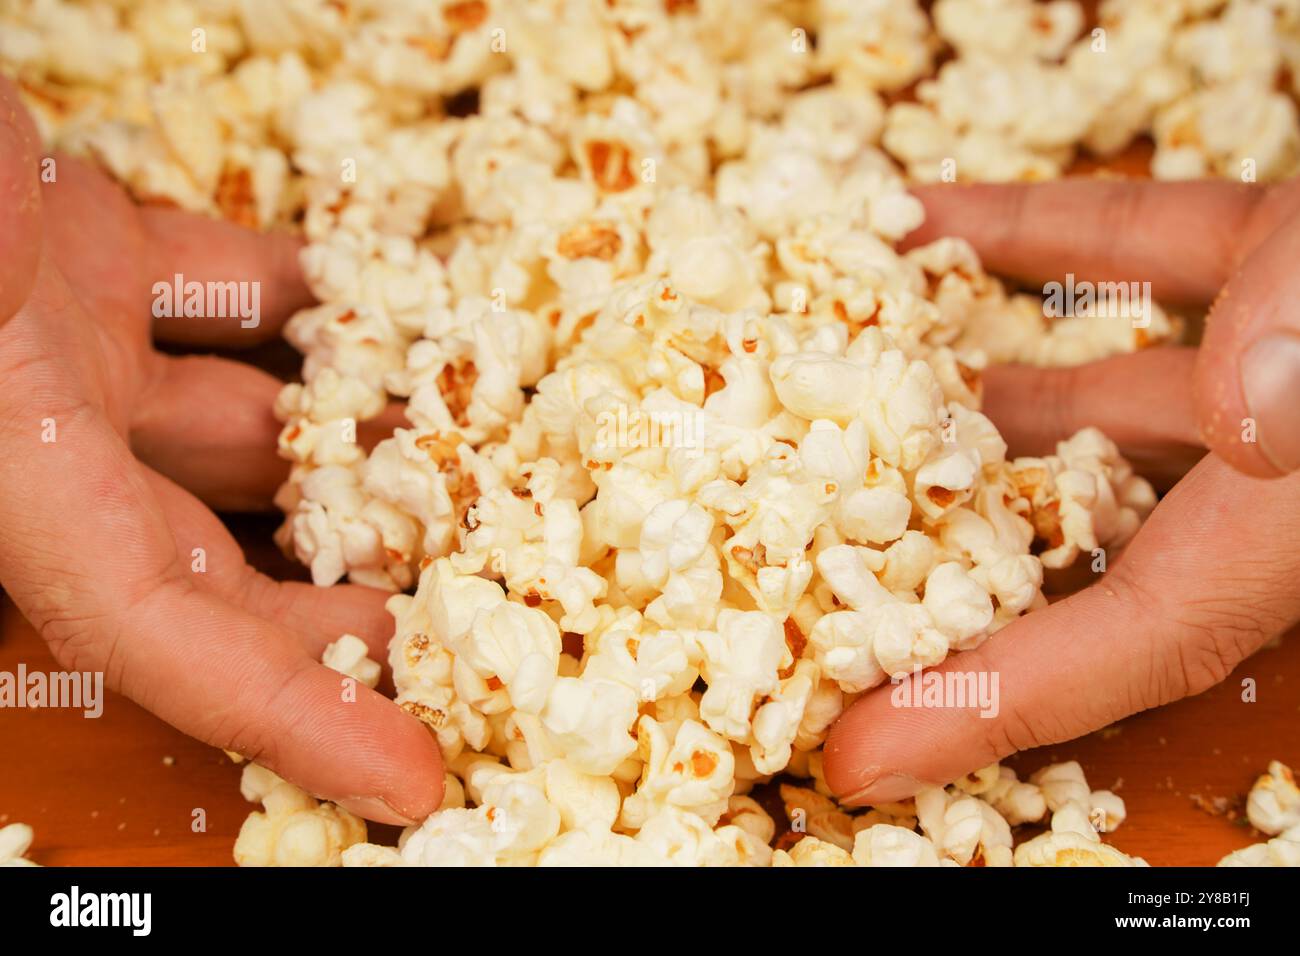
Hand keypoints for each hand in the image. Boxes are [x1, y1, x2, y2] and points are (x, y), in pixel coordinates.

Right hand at [0, 79, 442, 823]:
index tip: (409, 784)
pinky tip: (377, 319)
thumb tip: (204, 638)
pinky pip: (217, 291)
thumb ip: (57, 490)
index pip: (163, 638)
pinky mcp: (74, 239)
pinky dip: (296, 310)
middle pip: (212, 555)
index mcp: (0, 473)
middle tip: (463, 631)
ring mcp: (56, 332)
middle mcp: (29, 425)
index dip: (290, 720)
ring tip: (460, 468)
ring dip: (340, 447)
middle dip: (336, 599)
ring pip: (232, 420)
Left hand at [824, 177, 1299, 805]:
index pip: (1121, 648)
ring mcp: (1282, 360)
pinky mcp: (1284, 261)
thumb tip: (1254, 415)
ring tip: (838, 382)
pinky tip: (920, 218)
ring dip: (963, 385)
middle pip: (1080, 538)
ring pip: (1092, 389)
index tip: (856, 756)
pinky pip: (1131, 256)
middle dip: (949, 560)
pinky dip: (1026, 237)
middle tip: (811, 576)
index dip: (986, 713)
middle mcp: (1285, 464)